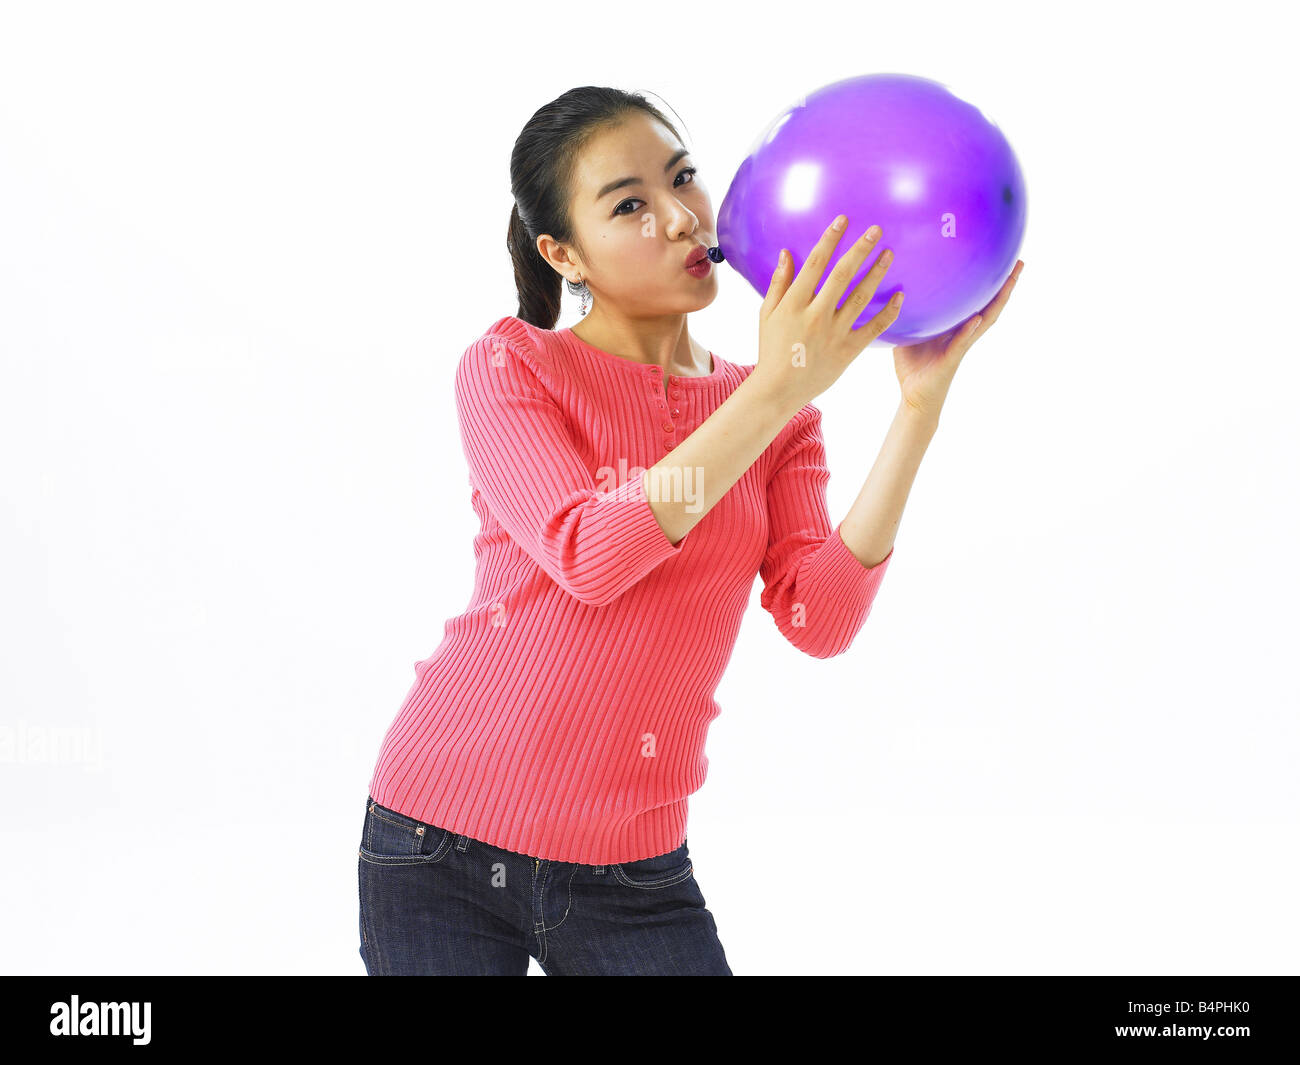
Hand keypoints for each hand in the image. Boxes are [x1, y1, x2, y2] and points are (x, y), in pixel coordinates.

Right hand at [753, 215, 903, 410]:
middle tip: (875, 230)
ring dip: (876, 273)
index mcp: (794, 304)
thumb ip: (778, 284)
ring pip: (860, 297)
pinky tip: (900, 295)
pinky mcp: (848, 351)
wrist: (779, 389)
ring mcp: (833, 333)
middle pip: (842, 275)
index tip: (843, 221)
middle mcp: (816, 315)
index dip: (829, 240)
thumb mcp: (767, 315)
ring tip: (888, 254)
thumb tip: (785, 253)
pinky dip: (888, 312)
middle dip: (860, 249)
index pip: (814, 264)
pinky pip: (873, 328)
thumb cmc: (772, 350)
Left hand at [892, 260, 1023, 420]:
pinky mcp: (952, 360)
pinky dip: (970, 330)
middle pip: (990, 305)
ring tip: (1011, 280)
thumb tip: (895, 288)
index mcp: (955, 326)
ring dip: (1000, 301)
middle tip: (1019, 263)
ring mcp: (961, 345)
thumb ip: (910, 313)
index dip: (988, 282)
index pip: (975, 300)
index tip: (999, 260)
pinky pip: (962, 343)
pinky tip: (978, 318)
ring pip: (986, 320)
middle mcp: (964, 333)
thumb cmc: (912, 366)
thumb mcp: (909, 333)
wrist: (913, 396)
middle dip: (1006, 285)